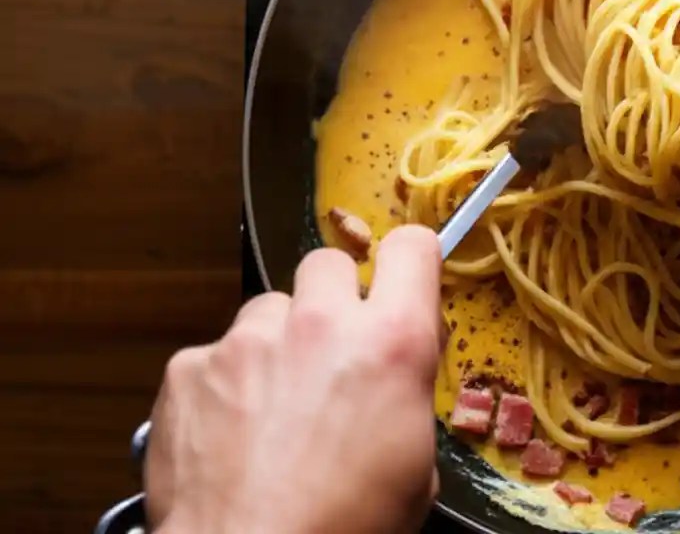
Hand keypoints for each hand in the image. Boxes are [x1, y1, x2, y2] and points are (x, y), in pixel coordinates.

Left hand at [145, 226, 444, 533]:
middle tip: (332, 351)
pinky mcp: (188, 367)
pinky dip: (223, 385)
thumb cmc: (346, 526)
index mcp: (392, 343)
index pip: (411, 247)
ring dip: (275, 343)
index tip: (404, 278)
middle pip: (328, 263)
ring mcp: (247, 341)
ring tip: (274, 406)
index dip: (410, 261)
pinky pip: (214, 355)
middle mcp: (320, 324)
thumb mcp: (417, 465)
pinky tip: (230, 434)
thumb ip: (403, 396)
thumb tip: (390, 384)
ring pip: (267, 309)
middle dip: (333, 298)